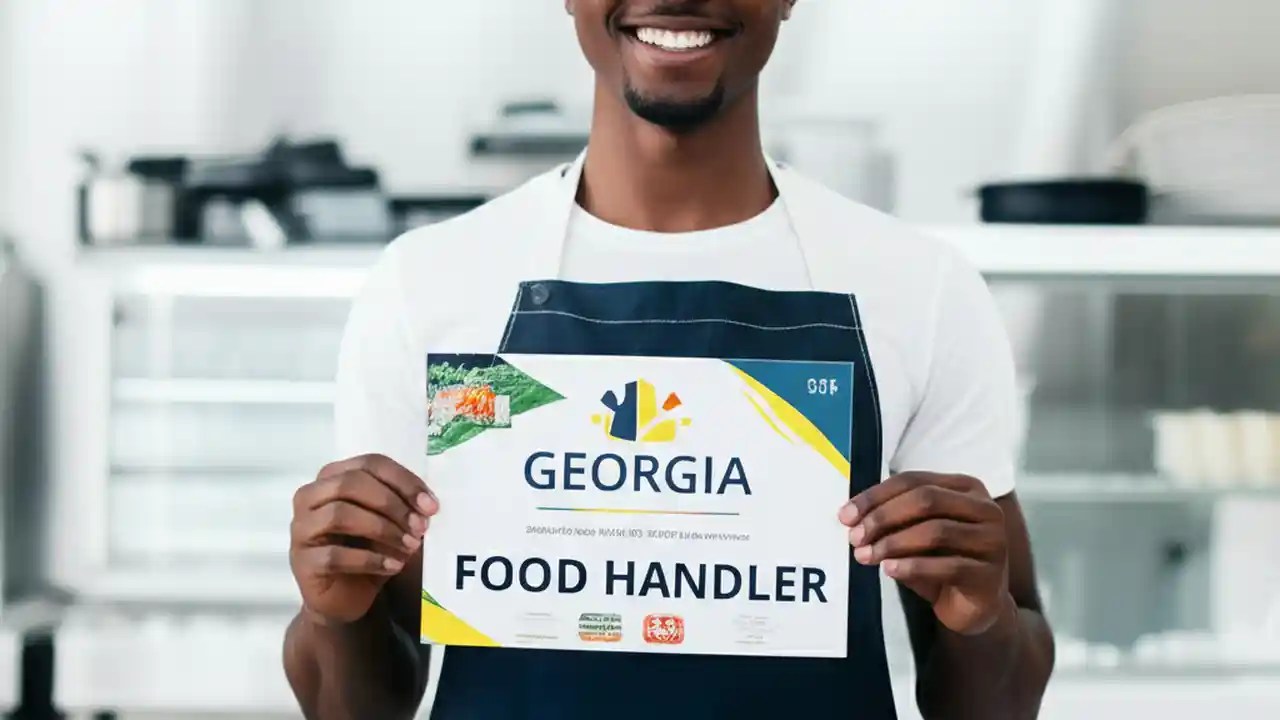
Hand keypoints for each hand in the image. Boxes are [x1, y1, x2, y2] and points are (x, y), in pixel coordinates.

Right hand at [290, 454, 437, 624]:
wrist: (344, 597)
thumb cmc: (367, 550)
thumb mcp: (389, 522)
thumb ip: (402, 507)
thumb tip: (427, 505)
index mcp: (333, 477)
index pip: (369, 464)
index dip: (403, 481)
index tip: (430, 505)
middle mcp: (310, 497)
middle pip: (350, 483)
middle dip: (392, 504)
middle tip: (420, 526)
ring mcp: (301, 528)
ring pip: (340, 514)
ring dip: (382, 529)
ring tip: (410, 546)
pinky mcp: (303, 561)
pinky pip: (335, 555)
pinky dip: (370, 560)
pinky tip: (393, 566)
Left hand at [838, 472, 1010, 635]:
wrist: (976, 606)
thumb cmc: (942, 561)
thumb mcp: (916, 533)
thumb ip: (892, 518)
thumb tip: (850, 515)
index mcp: (965, 488)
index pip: (913, 480)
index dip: (876, 496)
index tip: (846, 515)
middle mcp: (985, 509)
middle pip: (926, 500)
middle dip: (883, 517)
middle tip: (854, 537)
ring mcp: (993, 541)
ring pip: (935, 532)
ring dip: (893, 543)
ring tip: (865, 556)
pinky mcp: (990, 575)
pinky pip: (947, 566)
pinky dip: (912, 566)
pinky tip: (889, 570)